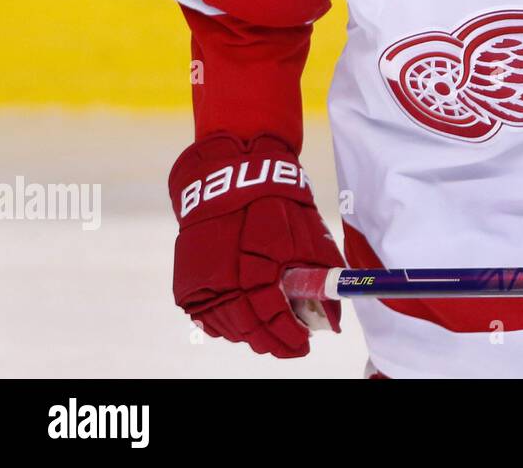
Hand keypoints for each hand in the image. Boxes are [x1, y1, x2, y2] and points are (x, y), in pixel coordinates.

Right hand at [169, 132, 343, 357]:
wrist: (229, 177)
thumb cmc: (277, 203)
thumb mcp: (309, 235)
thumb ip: (322, 278)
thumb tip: (336, 320)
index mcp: (257, 270)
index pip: (273, 319)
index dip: (290, 337)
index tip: (303, 345)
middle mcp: (225, 282)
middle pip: (249, 331)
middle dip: (272, 342)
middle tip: (290, 345)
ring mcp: (202, 285)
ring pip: (227, 328)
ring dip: (249, 335)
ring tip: (269, 334)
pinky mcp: (187, 283)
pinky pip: (206, 318)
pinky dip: (225, 324)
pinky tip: (242, 321)